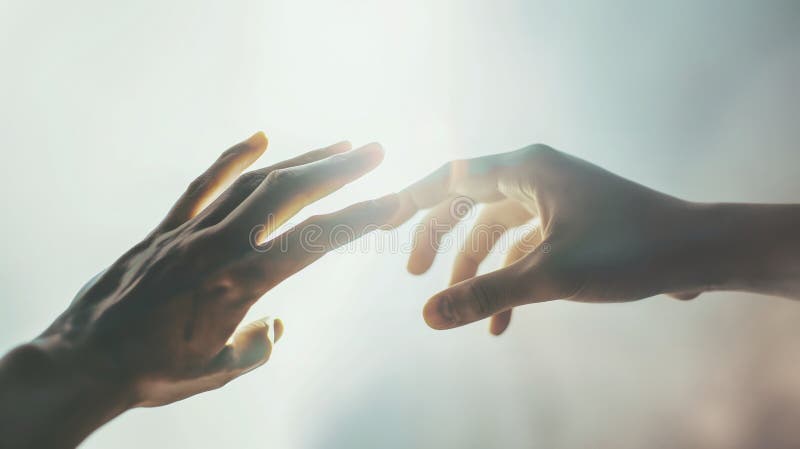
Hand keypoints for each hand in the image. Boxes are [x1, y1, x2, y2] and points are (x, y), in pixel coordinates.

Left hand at [1, 132, 399, 447]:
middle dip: (337, 170)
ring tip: (338, 147)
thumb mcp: (217, 371)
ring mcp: (192, 232)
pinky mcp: (167, 229)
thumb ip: (257, 347)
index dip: (356, 219)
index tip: (389, 202)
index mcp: (238, 285)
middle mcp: (219, 248)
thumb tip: (277, 325)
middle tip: (374, 151)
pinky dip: (233, 159)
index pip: (311, 242)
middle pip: (288, 195)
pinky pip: (204, 185)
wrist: (85, 359)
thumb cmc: (153, 372)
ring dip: (300, 162)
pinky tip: (259, 139)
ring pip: (254, 183)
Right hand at [399, 144, 797, 332]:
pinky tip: (502, 323)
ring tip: (462, 308)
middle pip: (469, 203)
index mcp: (526, 169)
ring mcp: (553, 199)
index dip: (412, 198)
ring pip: (496, 229)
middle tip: (414, 272)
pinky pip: (524, 247)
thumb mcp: (549, 274)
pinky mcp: (569, 223)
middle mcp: (535, 176)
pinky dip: (509, 278)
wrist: (696, 252)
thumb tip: (427, 315)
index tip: (381, 220)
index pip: (452, 177)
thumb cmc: (628, 249)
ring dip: (477, 268)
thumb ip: (485, 293)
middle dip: (440, 239)